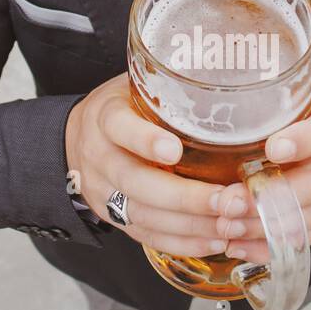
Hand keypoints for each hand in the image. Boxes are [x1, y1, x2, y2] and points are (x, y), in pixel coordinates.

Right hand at [64, 73, 228, 257]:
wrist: (76, 141)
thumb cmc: (125, 108)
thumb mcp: (138, 86)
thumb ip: (172, 86)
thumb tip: (235, 68)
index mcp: (105, 117)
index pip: (119, 127)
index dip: (144, 139)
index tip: (175, 150)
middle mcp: (100, 157)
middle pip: (137, 183)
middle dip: (187, 197)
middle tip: (231, 200)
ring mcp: (104, 193)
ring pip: (145, 216)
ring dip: (193, 224)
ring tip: (233, 223)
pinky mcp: (116, 219)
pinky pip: (149, 236)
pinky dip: (185, 242)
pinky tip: (217, 239)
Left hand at [213, 63, 310, 264]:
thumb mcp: (308, 77)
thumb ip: (277, 74)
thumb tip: (219, 54)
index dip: (304, 140)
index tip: (272, 148)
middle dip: (269, 198)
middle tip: (229, 203)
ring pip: (308, 216)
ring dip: (264, 227)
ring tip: (225, 226)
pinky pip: (305, 237)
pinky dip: (271, 245)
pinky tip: (239, 245)